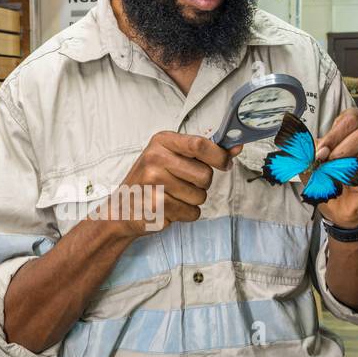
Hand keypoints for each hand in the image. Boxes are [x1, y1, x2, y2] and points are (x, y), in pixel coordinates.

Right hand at [111, 131, 240, 235]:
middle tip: (184, 184)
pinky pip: (192, 212)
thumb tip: (236, 148)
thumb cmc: (150, 181)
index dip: (219, 156)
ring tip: (172, 196)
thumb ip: (203, 152)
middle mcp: (155, 159)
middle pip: (205, 175)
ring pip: (200, 196)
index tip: (226, 163)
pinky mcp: (156, 206)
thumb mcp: (170, 157)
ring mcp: (154, 183)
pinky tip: (169, 208)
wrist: (121, 209)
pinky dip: (186, 214)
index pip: (200, 144)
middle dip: (203, 184)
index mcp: (161, 142)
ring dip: (193, 200)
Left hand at [315, 107, 357, 228]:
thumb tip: (312, 149)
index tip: (322, 151)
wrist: (335, 205)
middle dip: (344, 150)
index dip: (336, 134)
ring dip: (352, 169)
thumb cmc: (325, 177)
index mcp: (355, 126)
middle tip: (329, 164)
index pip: (354, 118)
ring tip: (339, 178)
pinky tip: (354, 188)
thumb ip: (309, 151)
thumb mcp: (310, 162)